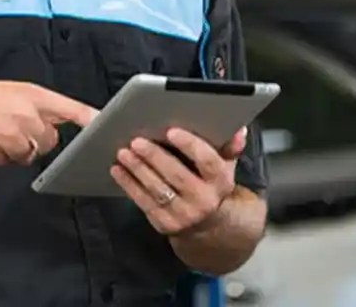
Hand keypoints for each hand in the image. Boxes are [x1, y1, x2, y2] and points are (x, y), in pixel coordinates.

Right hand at [0, 81, 97, 165]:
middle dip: (35, 139)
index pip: (71, 108)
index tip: (105, 124)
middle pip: (50, 140)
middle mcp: (27, 114)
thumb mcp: (10, 91)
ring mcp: (14, 135)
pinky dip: (0, 157)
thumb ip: (34, 106)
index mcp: (32, 94)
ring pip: (29, 154)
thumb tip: (51, 124)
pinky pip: (9, 162)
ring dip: (16, 149)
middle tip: (12, 127)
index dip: (89, 118)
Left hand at [111, 126, 246, 235]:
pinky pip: (144, 202)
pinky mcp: (165, 225)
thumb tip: (238, 130)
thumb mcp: (224, 164)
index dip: (190, 145)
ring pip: (157, 189)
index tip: (171, 131)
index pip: (208, 161)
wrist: (208, 224)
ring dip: (138, 169)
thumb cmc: (210, 183)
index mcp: (221, 181)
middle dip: (155, 156)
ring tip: (123, 152)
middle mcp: (204, 201)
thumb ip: (228, 146)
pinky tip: (118, 170)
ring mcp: (184, 216)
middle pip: (177, 175)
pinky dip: (129, 185)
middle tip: (136, 140)